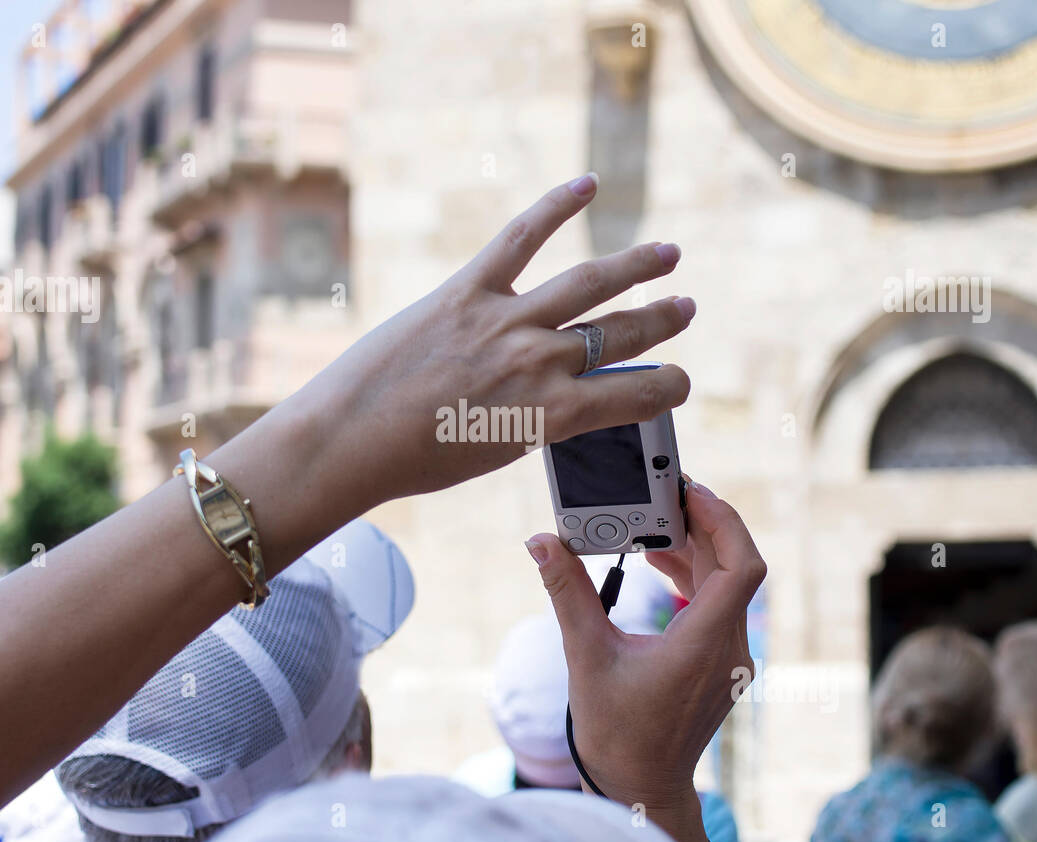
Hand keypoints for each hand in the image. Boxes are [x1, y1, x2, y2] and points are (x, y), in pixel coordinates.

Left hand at [280, 173, 694, 509]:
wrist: (350, 439)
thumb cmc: (417, 461)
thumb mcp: (496, 452)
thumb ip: (538, 418)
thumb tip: (564, 395)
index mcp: (552, 414)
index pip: (637, 396)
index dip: (669, 388)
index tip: (681, 382)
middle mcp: (539, 362)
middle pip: (621, 333)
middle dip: (662, 321)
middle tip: (686, 308)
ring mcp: (504, 321)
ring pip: (590, 283)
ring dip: (637, 266)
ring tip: (667, 255)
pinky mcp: (465, 290)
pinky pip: (520, 239)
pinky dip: (555, 207)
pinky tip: (586, 185)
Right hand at [525, 478, 765, 841]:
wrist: (639, 785)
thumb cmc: (616, 732)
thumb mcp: (586, 656)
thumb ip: (568, 593)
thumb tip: (541, 544)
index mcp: (704, 646)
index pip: (741, 567)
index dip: (723, 521)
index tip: (690, 493)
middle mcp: (729, 648)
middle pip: (734, 566)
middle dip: (701, 524)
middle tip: (664, 494)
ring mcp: (730, 656)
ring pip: (727, 583)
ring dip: (695, 549)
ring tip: (651, 524)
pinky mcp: (721, 661)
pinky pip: (718, 603)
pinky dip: (693, 576)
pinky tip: (657, 561)